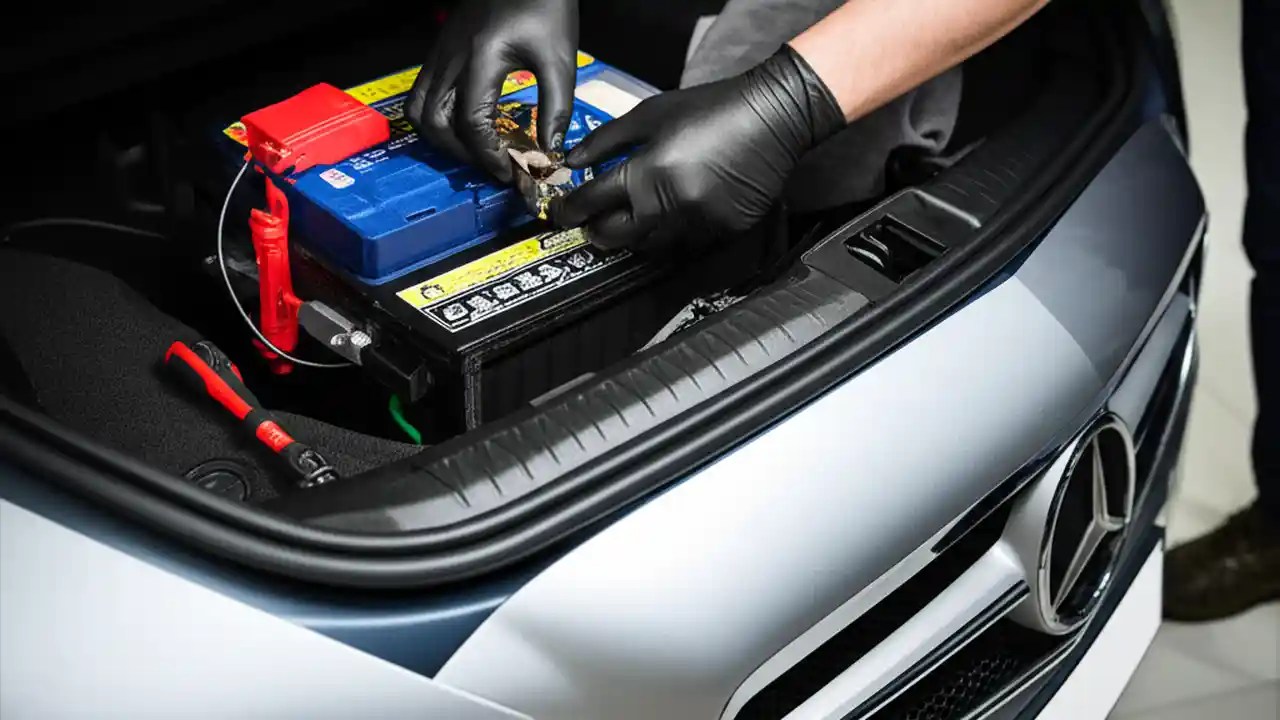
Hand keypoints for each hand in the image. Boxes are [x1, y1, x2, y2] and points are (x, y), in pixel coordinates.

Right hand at [405, 0, 578, 182]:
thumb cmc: (543, 5)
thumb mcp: (559, 58)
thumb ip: (555, 109)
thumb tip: (549, 152)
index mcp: (481, 58)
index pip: (471, 123)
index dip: (488, 156)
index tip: (510, 173)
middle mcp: (451, 57)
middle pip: (433, 122)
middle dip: (461, 153)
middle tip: (492, 164)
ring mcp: (440, 52)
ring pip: (419, 109)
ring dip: (443, 138)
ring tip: (475, 149)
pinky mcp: (441, 50)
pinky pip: (423, 92)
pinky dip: (437, 117)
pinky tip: (464, 124)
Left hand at [552, 46, 844, 249]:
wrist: (773, 117)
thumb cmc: (709, 109)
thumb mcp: (650, 114)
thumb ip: (607, 141)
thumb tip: (573, 162)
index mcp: (647, 173)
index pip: (594, 202)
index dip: (571, 211)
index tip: (561, 213)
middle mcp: (670, 206)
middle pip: (619, 236)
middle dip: (599, 232)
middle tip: (592, 225)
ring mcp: (699, 224)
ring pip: (652, 245)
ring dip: (636, 235)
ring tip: (631, 221)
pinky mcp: (724, 232)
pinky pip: (687, 242)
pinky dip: (673, 233)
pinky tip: (671, 218)